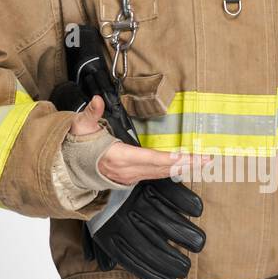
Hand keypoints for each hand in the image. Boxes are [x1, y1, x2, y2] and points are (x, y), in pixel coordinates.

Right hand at [71, 94, 213, 185]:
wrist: (69, 168)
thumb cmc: (78, 147)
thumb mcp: (80, 127)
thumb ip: (91, 114)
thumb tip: (96, 100)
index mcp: (119, 157)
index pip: (151, 159)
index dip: (172, 159)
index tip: (189, 156)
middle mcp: (128, 170)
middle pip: (163, 169)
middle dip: (187, 164)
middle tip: (208, 158)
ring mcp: (130, 176)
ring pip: (162, 173)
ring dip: (183, 168)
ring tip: (202, 161)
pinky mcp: (131, 178)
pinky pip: (156, 174)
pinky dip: (171, 170)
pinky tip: (184, 165)